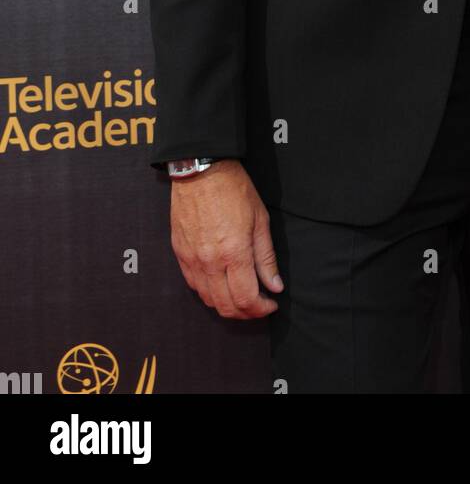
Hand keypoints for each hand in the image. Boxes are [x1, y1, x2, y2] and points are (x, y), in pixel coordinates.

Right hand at [169, 159, 282, 318]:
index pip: (247, 299)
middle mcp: (210, 262)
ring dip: (227, 305)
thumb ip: (266, 257)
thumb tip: (275, 286)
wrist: (201, 169)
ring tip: (242, 296)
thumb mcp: (260, 220)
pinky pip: (193, 285)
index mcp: (234, 253)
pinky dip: (208, 292)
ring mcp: (192, 259)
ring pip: (208, 300)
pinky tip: (221, 284)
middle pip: (226, 306)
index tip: (271, 304)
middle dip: (246, 313)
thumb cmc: (234, 189)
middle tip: (259, 306)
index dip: (261, 309)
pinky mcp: (179, 253)